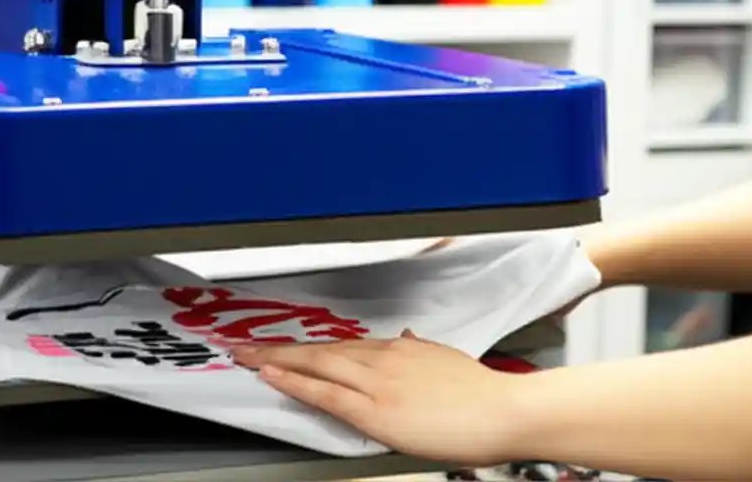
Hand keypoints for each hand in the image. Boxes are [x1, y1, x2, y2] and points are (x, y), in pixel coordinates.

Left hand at [231, 334, 530, 466]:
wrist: (505, 411)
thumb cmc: (484, 395)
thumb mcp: (448, 360)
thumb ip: (422, 351)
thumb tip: (409, 339)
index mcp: (401, 348)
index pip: (345, 346)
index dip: (311, 347)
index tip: (288, 346)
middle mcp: (384, 359)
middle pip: (322, 350)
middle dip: (280, 348)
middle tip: (246, 345)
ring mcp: (378, 383)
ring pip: (317, 365)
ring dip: (277, 360)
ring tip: (246, 357)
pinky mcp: (376, 409)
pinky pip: (326, 393)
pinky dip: (295, 382)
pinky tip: (272, 377)